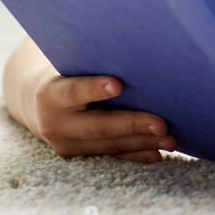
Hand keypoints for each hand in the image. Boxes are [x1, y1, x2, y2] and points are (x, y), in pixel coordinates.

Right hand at [31, 75, 174, 162]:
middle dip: (133, 125)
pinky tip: (158, 153)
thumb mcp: (74, 65)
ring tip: (170, 140)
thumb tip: (139, 58)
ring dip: (142, 143)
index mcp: (50, 95)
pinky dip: (137, 154)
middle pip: (98, 126)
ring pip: (109, 145)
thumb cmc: (71, 73)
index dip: (94, 88)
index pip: (73, 91)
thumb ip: (96, 64)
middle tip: (161, 125)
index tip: (117, 84)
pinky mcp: (81, 156)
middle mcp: (55, 124)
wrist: (45, 103)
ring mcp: (67, 145)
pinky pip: (113, 155)